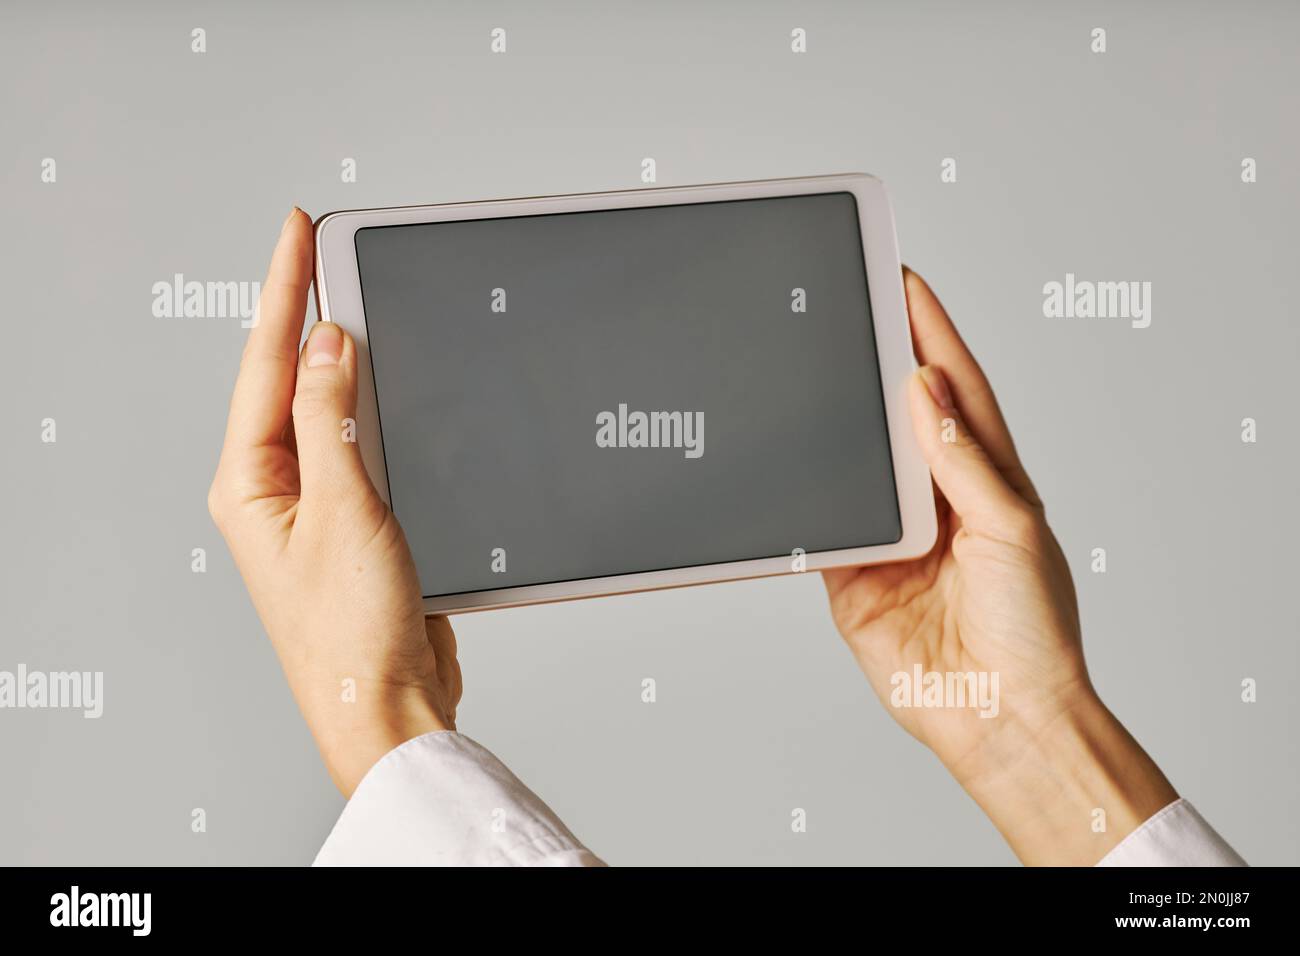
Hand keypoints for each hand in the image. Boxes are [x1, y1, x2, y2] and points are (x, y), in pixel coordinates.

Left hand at [208, 208, 460, 795]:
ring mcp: (314, 507)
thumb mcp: (343, 510)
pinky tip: (390, 387)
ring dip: (345, 362)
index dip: (284, 291)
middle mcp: (273, 492)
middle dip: (307, 313)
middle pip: (288, 380)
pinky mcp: (355, 522)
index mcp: (248, 485)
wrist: (387, 701)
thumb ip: (334, 421)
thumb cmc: (351, 633)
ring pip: (328, 412)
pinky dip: (377, 410)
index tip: (297, 233)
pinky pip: (360, 446)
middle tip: (322, 249)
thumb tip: (330, 344)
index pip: (266, 364)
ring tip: (354, 300)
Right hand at [823, 269, 1176, 863]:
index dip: (931, 333)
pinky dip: (805, 501)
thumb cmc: (1034, 634)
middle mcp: (937, 501)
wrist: (998, 719)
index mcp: (988, 480)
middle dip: (875, 362)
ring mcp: (892, 537)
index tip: (905, 282)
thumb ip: (964, 462)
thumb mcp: (1012, 531)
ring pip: (854, 464)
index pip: (955, 390)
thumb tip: (927, 391)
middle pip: (898, 416)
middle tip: (847, 308)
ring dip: (836, 423)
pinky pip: (819, 528)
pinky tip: (790, 467)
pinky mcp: (852, 577)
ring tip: (815, 370)